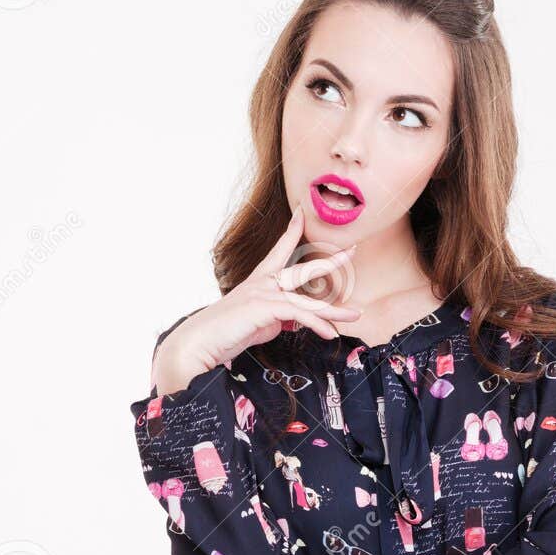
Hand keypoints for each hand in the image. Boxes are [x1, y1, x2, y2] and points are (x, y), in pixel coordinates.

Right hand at [151, 202, 360, 395]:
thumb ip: (275, 319)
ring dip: (335, 310)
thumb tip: (292, 322)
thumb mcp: (256, 323)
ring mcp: (263, 294)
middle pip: (303, 268)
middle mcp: (262, 283)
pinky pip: (300, 315)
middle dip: (331, 260)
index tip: (301, 213)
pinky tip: (329, 333)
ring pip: (308, 299)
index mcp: (258, 281)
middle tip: (352, 250)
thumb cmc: (223, 334)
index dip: (292, 231)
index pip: (279, 250)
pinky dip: (317, 325)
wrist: (199, 342)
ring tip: (356, 314)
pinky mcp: (265, 308)